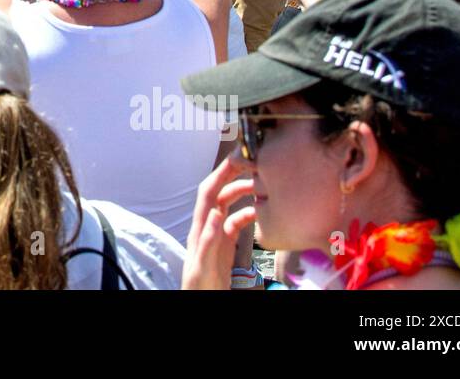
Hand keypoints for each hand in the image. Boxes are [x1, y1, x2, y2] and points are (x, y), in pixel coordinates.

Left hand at [183, 157, 256, 289]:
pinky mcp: (224, 244)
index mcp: (200, 229)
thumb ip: (208, 241)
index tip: (235, 159)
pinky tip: (259, 213)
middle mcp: (206, 226)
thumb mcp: (203, 265)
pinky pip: (235, 222)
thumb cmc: (200, 286)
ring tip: (259, 187)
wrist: (201, 299)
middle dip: (232, 176)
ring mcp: (215, 233)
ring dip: (241, 193)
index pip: (208, 193)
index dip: (220, 174)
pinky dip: (247, 214)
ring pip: (227, 205)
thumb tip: (215, 214)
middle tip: (251, 164)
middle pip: (218, 193)